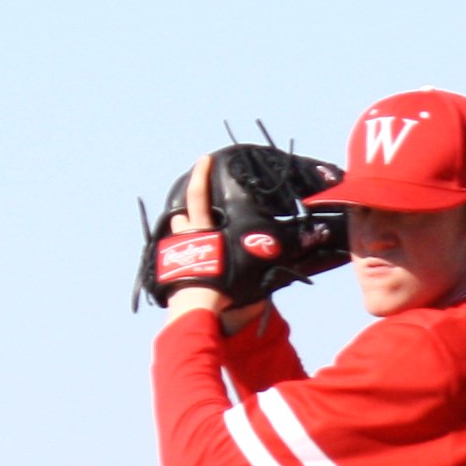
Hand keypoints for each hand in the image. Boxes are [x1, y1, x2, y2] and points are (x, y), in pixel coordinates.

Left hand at [165, 155, 264, 333]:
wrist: (195, 308)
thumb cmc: (221, 287)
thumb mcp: (246, 269)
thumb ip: (261, 257)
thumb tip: (297, 247)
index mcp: (202, 229)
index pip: (198, 194)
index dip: (201, 173)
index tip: (204, 158)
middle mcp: (185, 237)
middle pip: (182, 218)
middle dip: (189, 220)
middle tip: (201, 225)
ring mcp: (174, 253)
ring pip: (177, 238)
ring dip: (185, 240)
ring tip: (197, 250)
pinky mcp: (168, 271)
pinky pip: (176, 260)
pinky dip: (183, 262)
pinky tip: (192, 272)